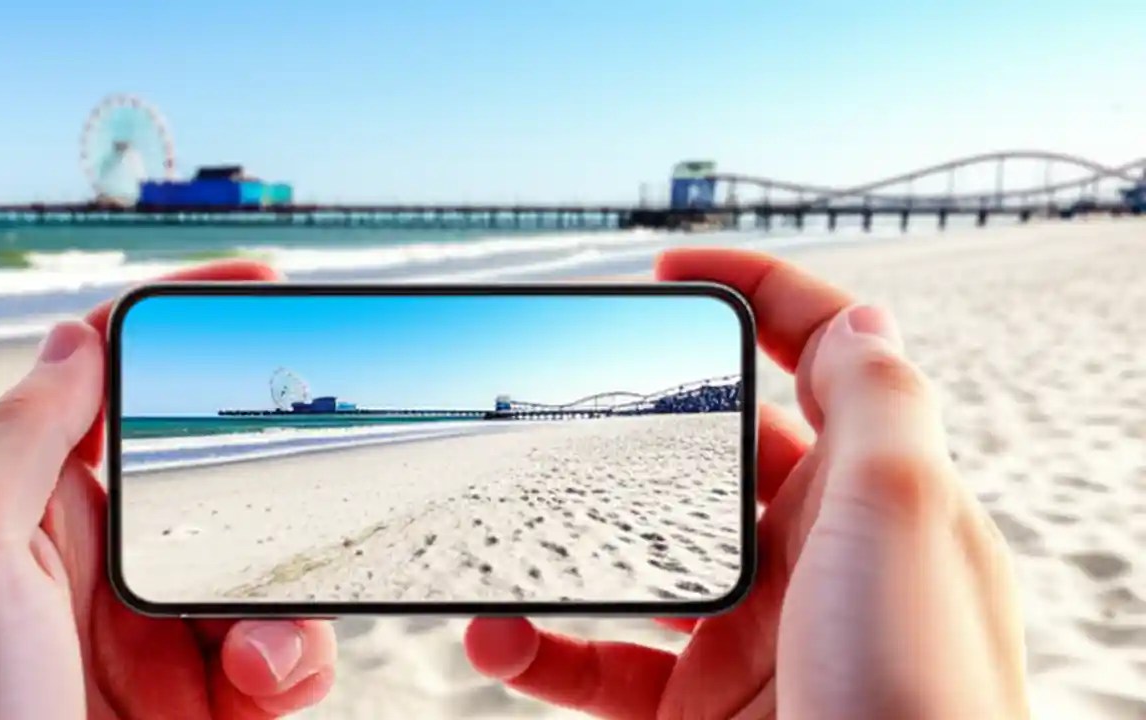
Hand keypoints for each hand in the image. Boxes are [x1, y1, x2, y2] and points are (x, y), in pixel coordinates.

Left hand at [0, 261, 335, 719]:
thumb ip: (19, 438)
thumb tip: (71, 338)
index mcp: (27, 517)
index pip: (109, 384)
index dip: (180, 321)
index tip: (259, 286)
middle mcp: (97, 574)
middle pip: (217, 478)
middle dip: (273, 485)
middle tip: (323, 474)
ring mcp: (156, 646)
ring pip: (267, 577)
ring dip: (283, 614)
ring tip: (250, 665)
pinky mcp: (206, 710)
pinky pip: (289, 660)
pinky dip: (297, 668)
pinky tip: (259, 694)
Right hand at [463, 249, 1027, 719]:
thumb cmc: (917, 698)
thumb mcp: (905, 523)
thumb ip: (882, 404)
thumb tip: (861, 316)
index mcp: (875, 494)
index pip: (821, 356)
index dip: (756, 292)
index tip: (668, 271)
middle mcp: (815, 557)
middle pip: (715, 451)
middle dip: (640, 423)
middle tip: (561, 407)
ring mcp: (753, 633)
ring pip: (641, 559)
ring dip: (564, 544)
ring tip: (503, 531)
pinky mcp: (700, 706)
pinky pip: (603, 661)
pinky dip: (541, 649)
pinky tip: (498, 639)